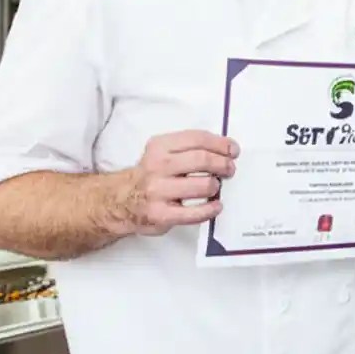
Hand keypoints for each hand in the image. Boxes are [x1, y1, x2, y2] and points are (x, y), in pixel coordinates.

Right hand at [111, 130, 238, 235]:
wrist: (121, 200)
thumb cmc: (151, 175)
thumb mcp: (162, 152)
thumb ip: (188, 147)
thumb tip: (226, 149)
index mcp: (160, 146)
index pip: (197, 138)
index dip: (221, 144)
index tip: (233, 150)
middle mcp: (158, 166)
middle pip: (202, 160)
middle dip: (223, 164)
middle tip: (229, 169)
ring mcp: (158, 191)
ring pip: (202, 185)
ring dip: (215, 186)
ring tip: (215, 187)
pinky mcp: (161, 214)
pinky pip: (194, 213)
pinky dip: (211, 209)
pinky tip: (216, 206)